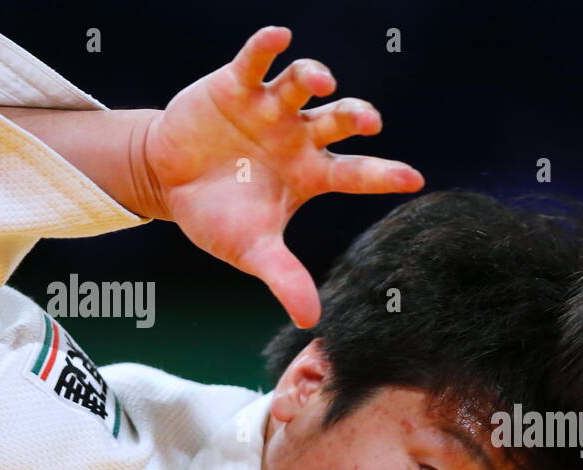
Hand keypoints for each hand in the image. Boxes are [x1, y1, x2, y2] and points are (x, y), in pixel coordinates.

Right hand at [142, 26, 422, 326]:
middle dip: (355, 116)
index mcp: (312, 174)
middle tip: (369, 121)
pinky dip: (267, 47)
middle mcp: (300, 136)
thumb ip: (284, 278)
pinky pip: (256, 60)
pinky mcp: (236, 85)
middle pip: (339, 121)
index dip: (384, 174)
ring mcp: (270, 108)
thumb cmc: (219, 216)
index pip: (357, 174)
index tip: (414, 178)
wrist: (167, 182)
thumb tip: (312, 321)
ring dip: (313, 77)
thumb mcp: (252, 250)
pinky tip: (279, 36)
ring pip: (302, 85)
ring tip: (319, 81)